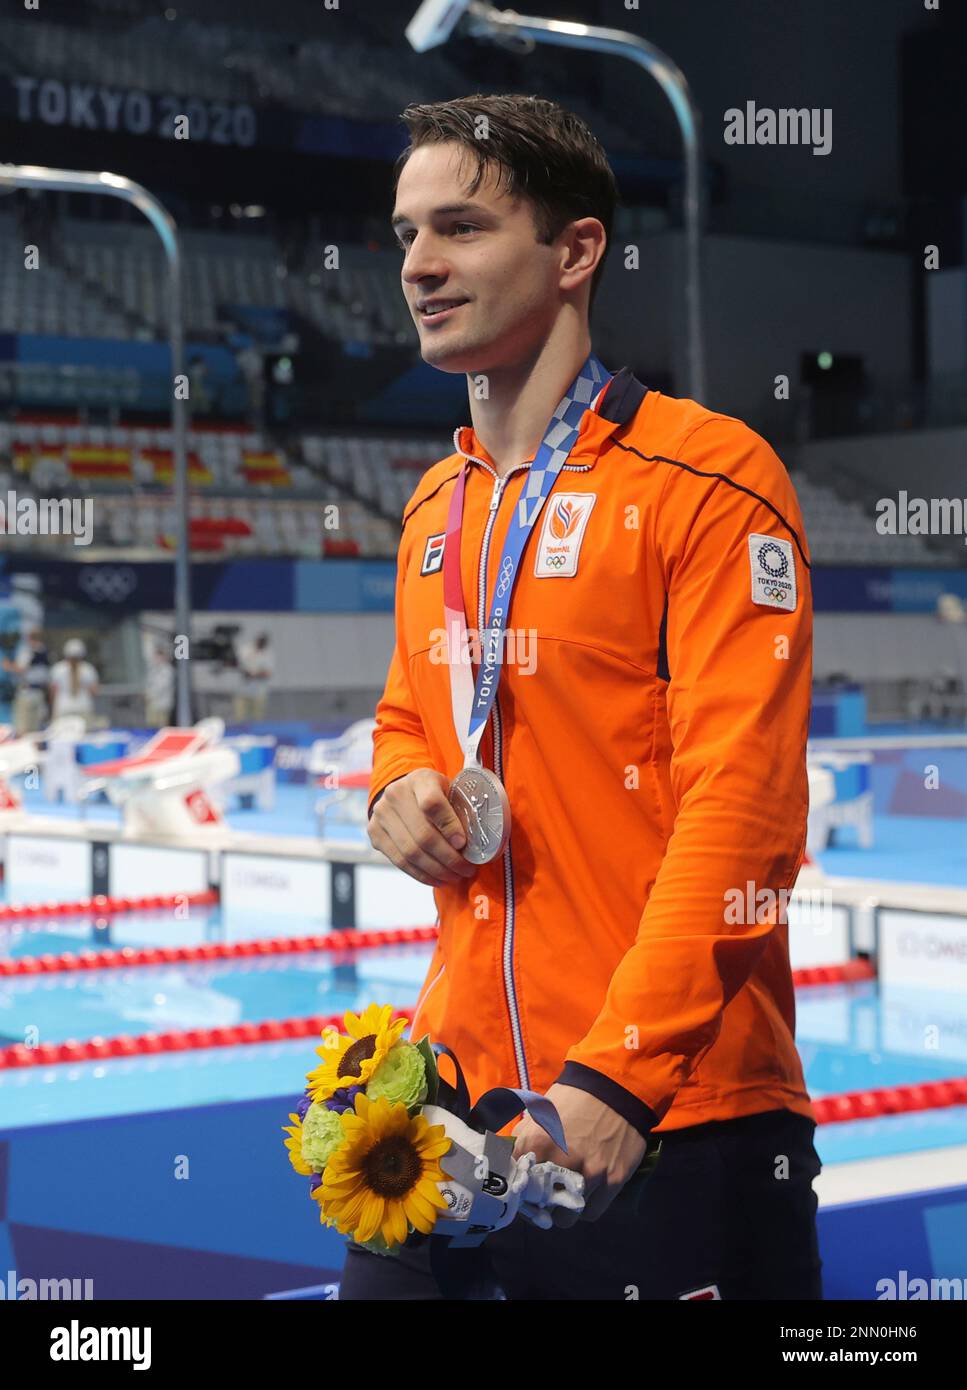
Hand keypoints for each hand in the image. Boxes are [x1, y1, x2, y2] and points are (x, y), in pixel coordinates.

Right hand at [367, 768, 477, 887]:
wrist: (401, 792)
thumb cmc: (433, 794)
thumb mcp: (448, 791)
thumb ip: (459, 809)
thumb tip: (473, 842)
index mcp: (419, 779)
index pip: (432, 803)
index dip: (449, 825)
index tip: (463, 843)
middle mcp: (395, 794)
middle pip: (423, 834)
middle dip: (449, 858)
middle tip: (466, 869)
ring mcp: (381, 814)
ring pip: (411, 852)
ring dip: (436, 870)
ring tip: (454, 876)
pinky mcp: (374, 833)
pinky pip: (399, 861)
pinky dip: (421, 874)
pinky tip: (437, 879)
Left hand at [511, 1083, 647, 1226]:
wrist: (614, 1087)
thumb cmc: (573, 1099)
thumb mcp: (540, 1113)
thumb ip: (523, 1139)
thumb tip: (509, 1161)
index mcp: (537, 1143)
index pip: (517, 1185)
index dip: (518, 1193)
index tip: (523, 1194)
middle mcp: (561, 1162)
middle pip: (540, 1206)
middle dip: (540, 1205)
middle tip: (544, 1197)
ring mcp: (589, 1174)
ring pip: (566, 1217)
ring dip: (562, 1212)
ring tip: (565, 1198)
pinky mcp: (612, 1181)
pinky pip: (590, 1213)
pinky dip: (584, 1208)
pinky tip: (584, 1196)